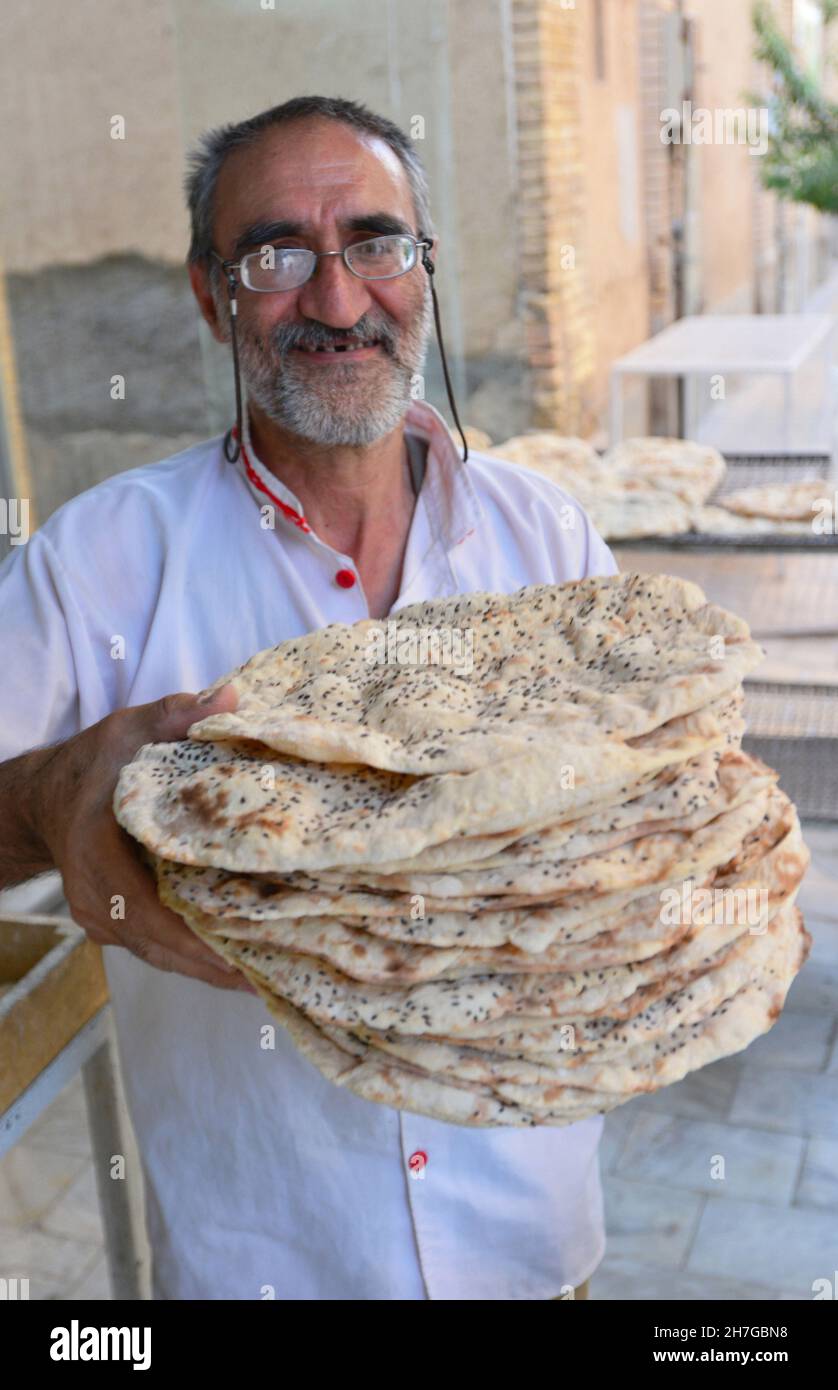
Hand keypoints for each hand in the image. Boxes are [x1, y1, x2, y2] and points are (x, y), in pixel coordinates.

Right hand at [33, 685, 257, 993]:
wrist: (46, 798)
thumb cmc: (93, 763)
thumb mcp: (130, 729)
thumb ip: (176, 714)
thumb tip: (230, 700)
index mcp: (97, 854)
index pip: (148, 908)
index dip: (196, 937)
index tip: (244, 953)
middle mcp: (96, 898)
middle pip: (162, 945)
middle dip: (217, 962)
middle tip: (279, 971)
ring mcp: (101, 919)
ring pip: (161, 955)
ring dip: (211, 966)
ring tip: (272, 974)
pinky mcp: (111, 927)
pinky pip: (157, 949)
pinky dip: (196, 955)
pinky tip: (242, 961)